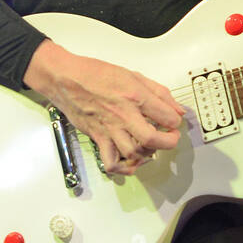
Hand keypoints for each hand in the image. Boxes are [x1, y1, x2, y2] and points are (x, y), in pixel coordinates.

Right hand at [23, 40, 186, 174]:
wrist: (66, 79)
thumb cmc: (96, 74)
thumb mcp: (133, 75)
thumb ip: (158, 93)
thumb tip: (177, 108)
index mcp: (134, 96)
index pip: (166, 116)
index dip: (175, 121)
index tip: (174, 121)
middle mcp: (123, 114)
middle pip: (152, 139)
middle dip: (168, 142)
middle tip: (170, 137)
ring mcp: (109, 129)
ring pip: (133, 153)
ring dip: (148, 152)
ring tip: (151, 145)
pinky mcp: (98, 138)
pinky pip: (111, 162)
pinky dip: (124, 168)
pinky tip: (132, 161)